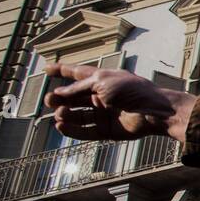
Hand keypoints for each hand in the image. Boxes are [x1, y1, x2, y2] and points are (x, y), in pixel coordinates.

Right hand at [43, 62, 196, 143]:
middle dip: (60, 99)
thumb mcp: (101, 82)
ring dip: (65, 114)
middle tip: (49, 101)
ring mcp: (104, 113)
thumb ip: (79, 87)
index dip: (62, 70)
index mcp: (102, 80)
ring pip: (77, 115)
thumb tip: (58, 94)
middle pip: (74, 97)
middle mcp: (102, 96)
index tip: (47, 69)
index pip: (78, 74)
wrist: (152, 111)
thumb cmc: (132, 90)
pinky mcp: (106, 130)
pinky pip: (85, 131)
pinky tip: (61, 126)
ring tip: (59, 114)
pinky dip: (72, 130)